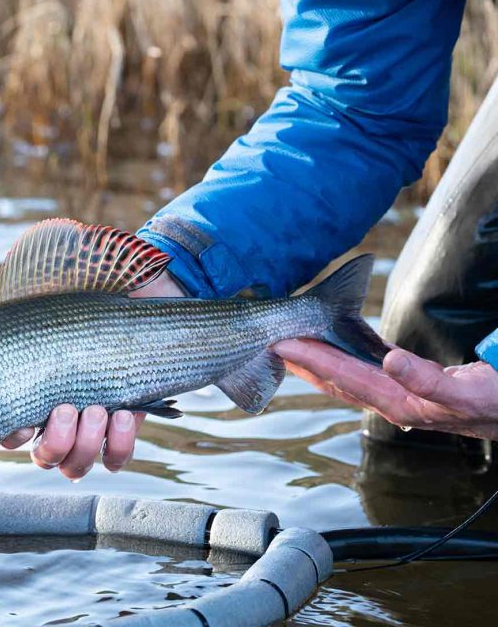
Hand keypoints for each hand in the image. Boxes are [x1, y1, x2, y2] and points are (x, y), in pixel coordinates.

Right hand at [1, 269, 185, 479]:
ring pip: (75, 465)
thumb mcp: (44, 303)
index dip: (12, 435)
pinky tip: (124, 416)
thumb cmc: (81, 304)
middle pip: (45, 458)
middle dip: (54, 441)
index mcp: (30, 396)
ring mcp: (90, 427)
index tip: (23, 419)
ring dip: (83, 444)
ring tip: (96, 409)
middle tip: (66, 409)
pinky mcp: (124, 427)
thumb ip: (9, 312)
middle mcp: (57, 420)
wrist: (135, 296)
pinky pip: (116, 457)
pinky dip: (119, 444)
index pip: (9, 434)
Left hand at [272, 338, 497, 439]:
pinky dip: (345, 355)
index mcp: (401, 404)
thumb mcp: (465, 393)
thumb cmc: (492, 404)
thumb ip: (428, 380)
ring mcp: (400, 395)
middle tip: (270, 341)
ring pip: (347, 375)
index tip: (282, 343)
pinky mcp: (409, 385)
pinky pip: (367, 368)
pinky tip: (336, 345)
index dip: (312, 359)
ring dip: (319, 360)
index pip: (345, 377)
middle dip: (304, 361)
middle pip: (336, 379)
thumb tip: (390, 362)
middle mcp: (394, 402)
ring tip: (292, 344)